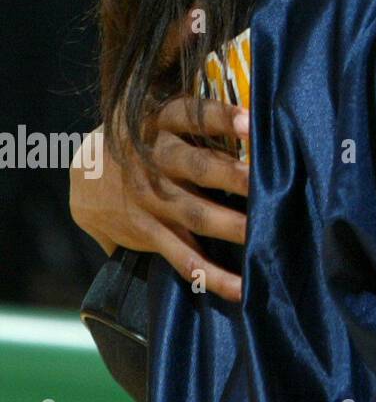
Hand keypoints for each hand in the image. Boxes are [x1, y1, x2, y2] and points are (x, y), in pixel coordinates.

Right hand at [69, 98, 249, 301]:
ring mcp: (151, 200)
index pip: (191, 114)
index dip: (220, 117)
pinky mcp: (147, 233)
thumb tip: (263, 114)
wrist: (86, 173)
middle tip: (264, 183)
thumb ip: (200, 115)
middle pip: (196, 166)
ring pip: (194, 214)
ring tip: (263, 236)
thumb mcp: (160, 113)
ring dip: (229, 226)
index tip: (250, 120)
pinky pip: (182, 256)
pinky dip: (211, 274)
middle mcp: (155, 160)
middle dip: (231, 176)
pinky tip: (241, 287)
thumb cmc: (145, 136)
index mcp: (161, 122)